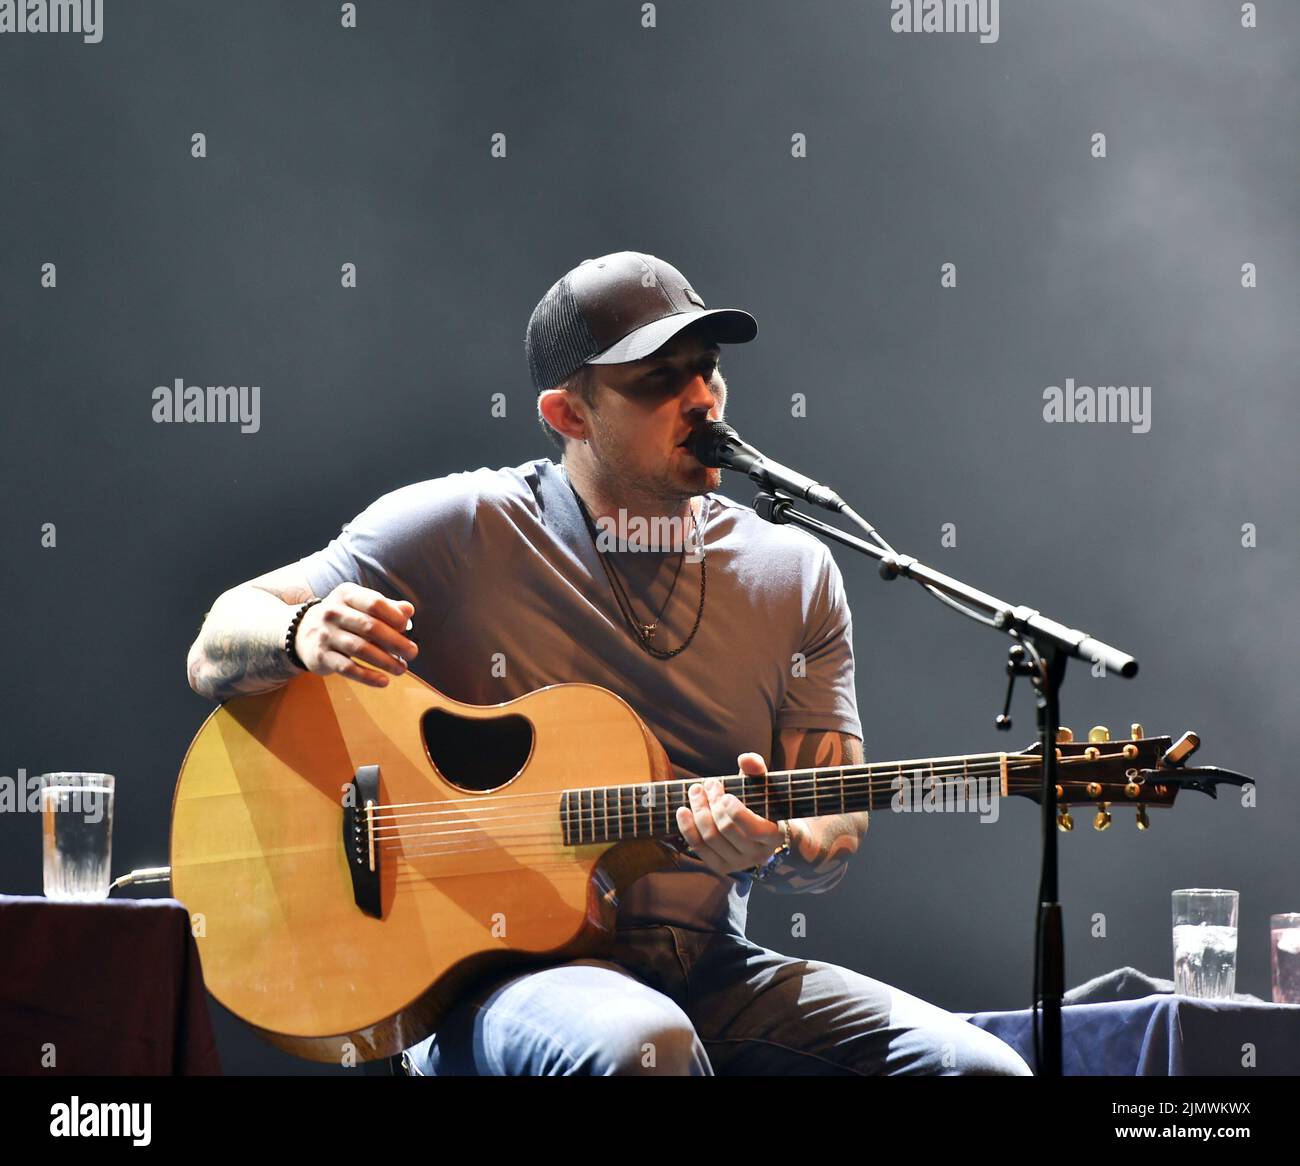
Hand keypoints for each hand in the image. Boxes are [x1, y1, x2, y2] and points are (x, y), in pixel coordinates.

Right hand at [294, 583, 418, 686]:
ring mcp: (325, 635)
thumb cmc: (343, 618)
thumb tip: (409, 611)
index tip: (406, 628)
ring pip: (360, 649)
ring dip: (385, 661)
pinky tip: (383, 681)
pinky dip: (367, 676)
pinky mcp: (321, 656)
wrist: (301, 632)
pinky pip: (347, 668)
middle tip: (412, 653)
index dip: (394, 616)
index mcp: (346, 595)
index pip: (375, 603)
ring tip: (402, 669)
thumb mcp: (359, 605)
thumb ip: (386, 607)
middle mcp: (333, 612)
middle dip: (396, 642)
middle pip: (370, 627)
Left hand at [674, 752, 784, 877]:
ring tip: (695, 792)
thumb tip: (745, 758)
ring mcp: (738, 863)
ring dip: (699, 811)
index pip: (753, 828)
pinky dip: (687, 828)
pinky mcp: (720, 866)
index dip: (735, 811)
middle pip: (726, 829)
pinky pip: (699, 848)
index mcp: (773, 835)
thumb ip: (756, 770)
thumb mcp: (763, 785)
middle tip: (708, 784)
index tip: (724, 792)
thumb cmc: (762, 803)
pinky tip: (682, 811)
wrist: (761, 832)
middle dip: (712, 803)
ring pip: (711, 838)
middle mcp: (757, 854)